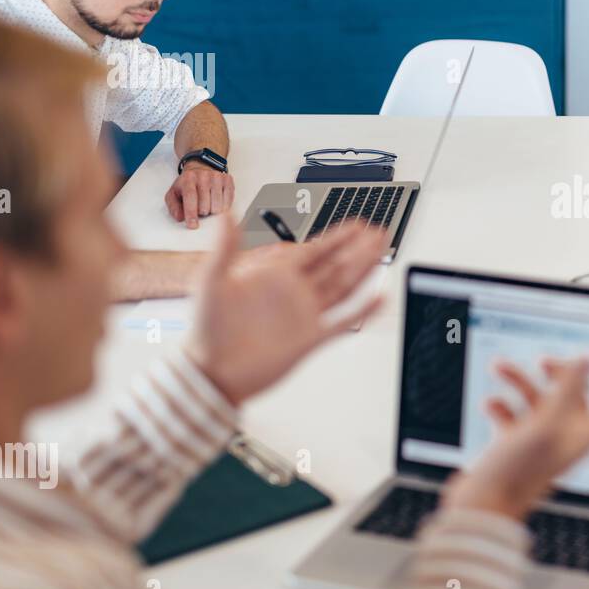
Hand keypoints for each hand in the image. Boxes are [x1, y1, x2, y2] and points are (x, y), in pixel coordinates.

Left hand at [166, 163, 234, 229]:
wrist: (201, 169)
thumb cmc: (187, 185)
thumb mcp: (174, 194)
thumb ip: (173, 207)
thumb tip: (180, 218)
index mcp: (188, 179)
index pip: (191, 198)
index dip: (191, 213)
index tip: (193, 225)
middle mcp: (203, 176)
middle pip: (205, 206)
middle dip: (202, 212)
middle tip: (199, 206)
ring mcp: (217, 177)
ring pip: (218, 207)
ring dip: (212, 210)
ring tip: (208, 204)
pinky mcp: (228, 180)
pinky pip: (228, 203)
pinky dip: (222, 207)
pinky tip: (217, 201)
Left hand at [185, 220, 384, 404]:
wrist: (212, 372)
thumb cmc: (207, 330)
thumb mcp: (211, 281)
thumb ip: (224, 248)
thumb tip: (226, 216)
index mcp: (275, 276)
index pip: (313, 250)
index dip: (336, 237)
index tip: (354, 225)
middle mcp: (294, 293)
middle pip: (334, 265)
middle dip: (357, 248)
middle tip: (377, 232)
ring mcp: (305, 315)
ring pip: (342, 286)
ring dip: (362, 268)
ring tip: (380, 251)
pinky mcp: (311, 338)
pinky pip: (343, 321)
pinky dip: (362, 310)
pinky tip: (377, 298)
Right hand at [443, 358, 588, 520]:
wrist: (482, 507)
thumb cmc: (518, 471)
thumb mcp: (547, 423)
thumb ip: (569, 388)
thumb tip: (587, 359)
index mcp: (584, 437)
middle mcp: (566, 438)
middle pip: (577, 397)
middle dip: (560, 373)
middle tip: (544, 361)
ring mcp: (540, 442)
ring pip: (539, 400)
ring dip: (520, 381)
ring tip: (499, 367)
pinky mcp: (515, 446)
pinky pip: (513, 416)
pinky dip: (503, 404)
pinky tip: (490, 403)